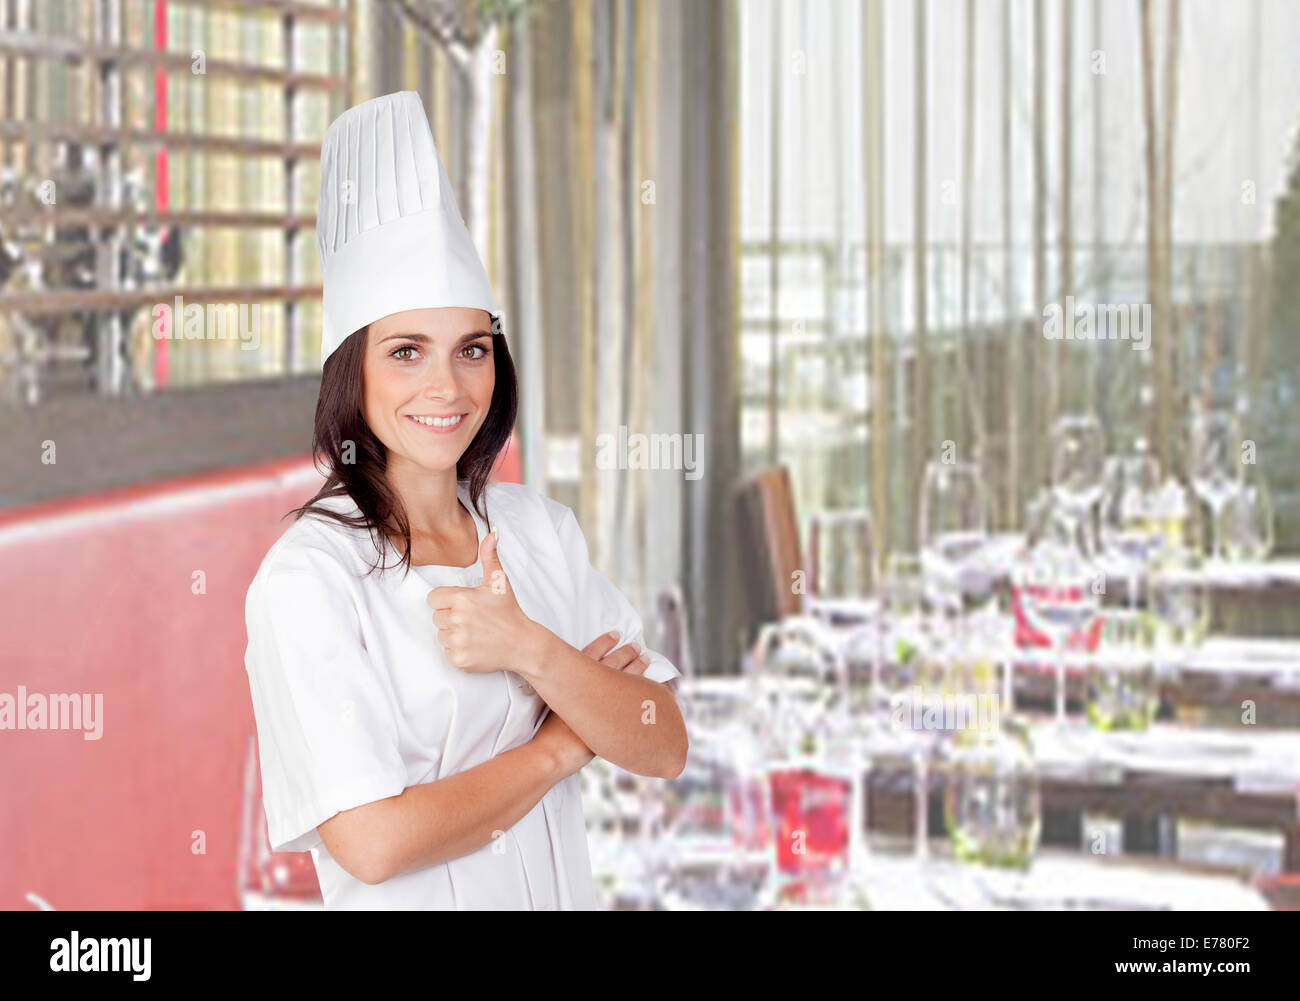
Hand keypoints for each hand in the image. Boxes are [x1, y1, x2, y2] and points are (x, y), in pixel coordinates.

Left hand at [427, 529, 539, 673]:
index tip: (465, 605)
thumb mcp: (499, 581)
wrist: (523, 644)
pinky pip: (447, 652)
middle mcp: (458, 620)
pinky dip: (459, 651)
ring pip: (441, 634)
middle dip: (451, 617)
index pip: (434, 599)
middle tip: (474, 619)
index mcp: (463, 599)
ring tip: (475, 632)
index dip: (448, 601)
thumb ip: (490, 555)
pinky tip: (475, 645)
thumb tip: (493, 532)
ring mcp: (458, 641)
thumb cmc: (509, 611)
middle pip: (436, 617)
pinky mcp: (459, 659)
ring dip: (454, 634)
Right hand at [532, 631, 650, 775]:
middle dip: (628, 652)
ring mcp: (605, 702)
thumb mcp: (556, 704)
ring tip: (647, 658)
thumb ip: (568, 692)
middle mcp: (592, 687)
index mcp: (575, 680)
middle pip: (614, 662)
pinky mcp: (616, 718)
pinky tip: (656, 687)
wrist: (553, 750)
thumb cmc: (550, 732)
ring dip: (639, 667)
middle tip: (638, 645)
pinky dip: (647, 691)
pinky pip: (636, 700)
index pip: (593, 652)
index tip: (616, 633)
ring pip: (628, 678)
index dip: (605, 641)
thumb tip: (578, 688)